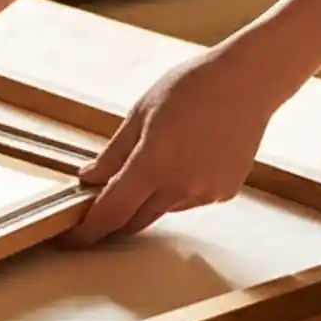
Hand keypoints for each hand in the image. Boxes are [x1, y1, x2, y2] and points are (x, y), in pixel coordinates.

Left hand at [62, 41, 299, 246]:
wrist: (248, 81)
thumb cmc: (192, 87)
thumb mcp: (140, 114)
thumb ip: (113, 154)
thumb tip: (88, 179)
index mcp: (153, 164)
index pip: (110, 212)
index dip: (87, 230)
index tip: (72, 239)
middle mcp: (181, 187)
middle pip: (134, 220)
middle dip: (113, 218)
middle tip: (99, 204)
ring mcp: (206, 193)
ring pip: (161, 210)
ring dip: (148, 199)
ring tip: (161, 156)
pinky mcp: (224, 193)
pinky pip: (189, 201)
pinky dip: (177, 189)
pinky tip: (189, 157)